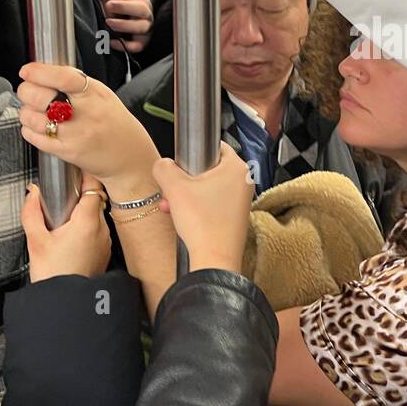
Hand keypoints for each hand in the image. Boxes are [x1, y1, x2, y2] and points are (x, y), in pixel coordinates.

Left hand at [16, 62, 158, 189]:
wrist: (131, 158)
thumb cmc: (117, 125)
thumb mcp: (104, 96)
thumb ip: (77, 84)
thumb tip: (45, 72)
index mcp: (96, 94)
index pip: (64, 78)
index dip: (40, 73)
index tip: (27, 71)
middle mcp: (86, 113)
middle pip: (40, 97)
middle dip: (27, 91)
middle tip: (29, 90)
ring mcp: (75, 134)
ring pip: (32, 117)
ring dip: (27, 112)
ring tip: (36, 111)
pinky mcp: (67, 152)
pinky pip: (35, 137)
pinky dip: (29, 129)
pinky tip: (39, 127)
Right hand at [21, 176, 111, 281]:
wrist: (65, 300)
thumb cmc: (52, 273)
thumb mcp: (35, 240)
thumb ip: (32, 211)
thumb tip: (33, 193)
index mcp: (87, 222)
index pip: (93, 186)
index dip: (83, 177)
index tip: (74, 174)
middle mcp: (101, 229)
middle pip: (95, 200)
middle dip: (80, 197)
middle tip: (62, 201)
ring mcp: (105, 241)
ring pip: (97, 216)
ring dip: (83, 214)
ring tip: (64, 223)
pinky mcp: (104, 251)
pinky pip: (97, 231)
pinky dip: (87, 229)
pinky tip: (71, 238)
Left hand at [91, 0, 152, 52]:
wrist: (145, 22)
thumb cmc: (132, 5)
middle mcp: (145, 12)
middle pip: (138, 7)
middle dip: (122, 5)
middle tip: (107, 5)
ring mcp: (145, 27)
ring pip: (140, 27)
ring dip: (124, 24)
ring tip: (109, 22)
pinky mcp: (143, 42)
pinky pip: (136, 45)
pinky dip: (125, 45)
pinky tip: (112, 41)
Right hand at [153, 144, 253, 272]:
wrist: (213, 259)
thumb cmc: (202, 224)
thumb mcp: (174, 187)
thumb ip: (164, 168)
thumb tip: (163, 165)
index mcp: (236, 168)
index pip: (215, 146)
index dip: (193, 153)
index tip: (182, 165)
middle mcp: (243, 182)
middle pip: (208, 170)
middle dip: (185, 180)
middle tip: (172, 189)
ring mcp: (241, 201)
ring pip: (207, 188)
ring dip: (186, 195)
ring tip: (172, 205)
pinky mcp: (235, 217)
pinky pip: (212, 204)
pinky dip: (196, 207)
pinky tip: (181, 217)